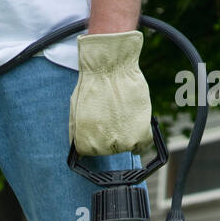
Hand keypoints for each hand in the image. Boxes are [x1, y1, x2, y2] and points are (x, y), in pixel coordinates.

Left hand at [69, 31, 153, 156]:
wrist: (109, 67)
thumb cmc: (91, 86)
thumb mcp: (76, 114)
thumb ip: (78, 135)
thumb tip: (81, 153)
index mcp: (84, 145)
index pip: (91, 152)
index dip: (95, 136)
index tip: (98, 123)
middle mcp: (103, 148)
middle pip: (110, 149)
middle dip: (111, 134)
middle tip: (112, 114)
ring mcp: (122, 143)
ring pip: (127, 146)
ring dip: (127, 133)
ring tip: (122, 112)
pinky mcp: (140, 133)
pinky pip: (144, 145)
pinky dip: (142, 138)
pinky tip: (138, 128)